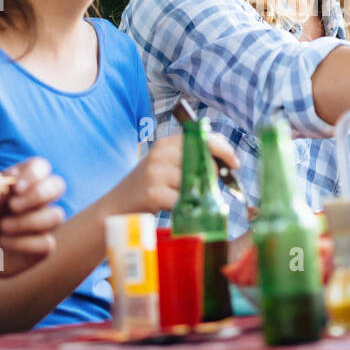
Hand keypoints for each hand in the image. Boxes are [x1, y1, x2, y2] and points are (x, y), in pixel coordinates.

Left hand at [0, 156, 66, 279]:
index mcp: (19, 183)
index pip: (40, 167)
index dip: (34, 174)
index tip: (16, 187)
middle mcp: (34, 201)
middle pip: (57, 186)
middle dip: (39, 195)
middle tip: (13, 206)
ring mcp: (39, 224)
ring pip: (55, 216)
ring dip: (28, 222)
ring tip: (2, 227)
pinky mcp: (39, 247)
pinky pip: (47, 243)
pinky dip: (25, 243)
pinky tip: (5, 243)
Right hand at [114, 133, 239, 213]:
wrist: (114, 209)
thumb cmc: (147, 189)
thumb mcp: (165, 167)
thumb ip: (189, 161)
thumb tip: (223, 163)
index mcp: (166, 144)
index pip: (203, 137)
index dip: (224, 149)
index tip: (235, 163)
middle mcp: (161, 154)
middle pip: (203, 161)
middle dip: (213, 177)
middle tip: (208, 189)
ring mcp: (155, 172)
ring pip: (195, 182)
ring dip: (197, 195)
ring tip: (186, 201)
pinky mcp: (153, 192)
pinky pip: (183, 201)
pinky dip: (186, 209)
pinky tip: (180, 212)